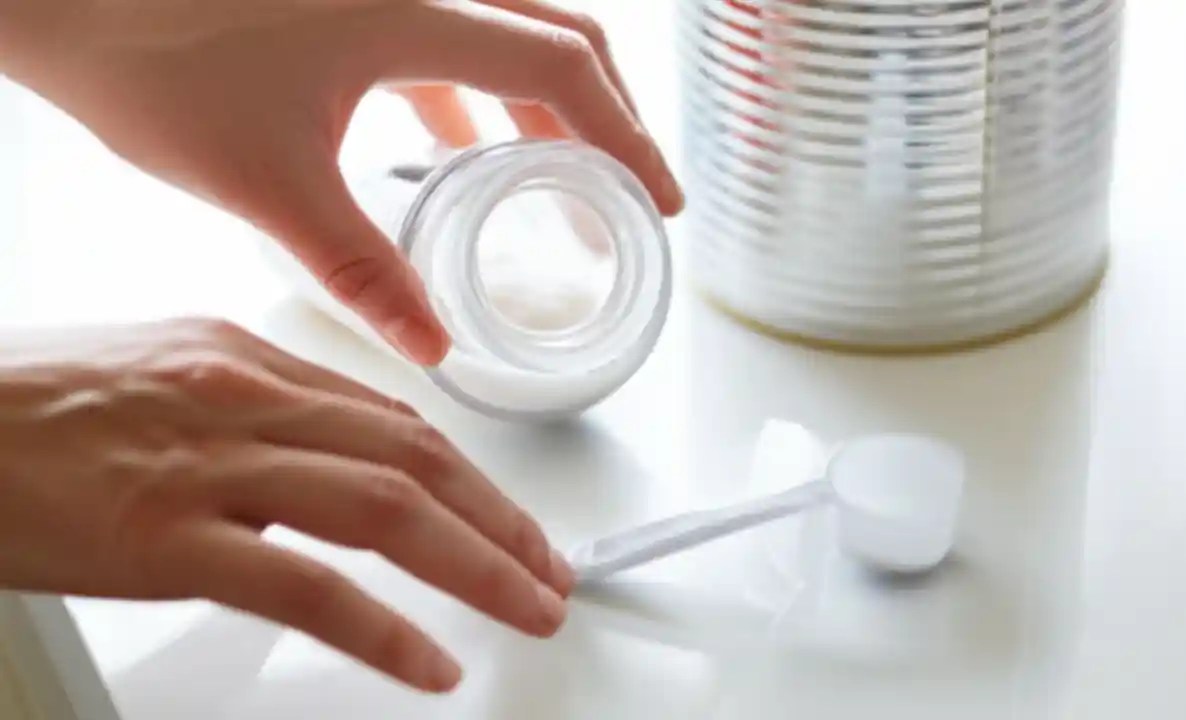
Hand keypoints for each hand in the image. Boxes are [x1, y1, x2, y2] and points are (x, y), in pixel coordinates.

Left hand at [0, 0, 681, 365]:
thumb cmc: (150, 61)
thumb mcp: (270, 183)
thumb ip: (362, 270)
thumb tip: (428, 344)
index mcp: (412, 14)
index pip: (561, 71)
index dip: (626, 139)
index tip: (656, 202)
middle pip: (561, 35)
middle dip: (608, 116)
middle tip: (630, 192)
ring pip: (511, 31)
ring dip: (547, 104)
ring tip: (564, 181)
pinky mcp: (353, 1)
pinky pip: (448, 40)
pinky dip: (475, 95)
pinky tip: (459, 151)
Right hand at [0, 318, 574, 691]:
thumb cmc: (31, 408)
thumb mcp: (159, 374)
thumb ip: (252, 406)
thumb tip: (329, 450)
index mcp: (247, 359)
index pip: (396, 420)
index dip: (474, 476)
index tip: (515, 518)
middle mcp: (245, 400)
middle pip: (415, 458)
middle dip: (501, 519)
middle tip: (553, 570)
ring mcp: (210, 466)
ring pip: (386, 510)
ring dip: (477, 566)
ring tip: (530, 607)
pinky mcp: (166, 536)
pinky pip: (305, 585)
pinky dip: (383, 628)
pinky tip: (429, 665)